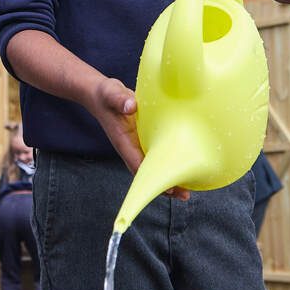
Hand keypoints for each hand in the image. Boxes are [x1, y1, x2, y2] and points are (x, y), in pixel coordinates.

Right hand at [80, 75, 189, 200]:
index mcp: (123, 141)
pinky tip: (184, 162)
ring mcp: (138, 143)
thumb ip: (120, 99)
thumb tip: (130, 106)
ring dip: (169, 175)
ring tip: (188, 188)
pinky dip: (169, 159)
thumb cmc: (105, 96)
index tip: (167, 189)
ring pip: (154, 165)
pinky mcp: (145, 136)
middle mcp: (131, 146)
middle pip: (148, 172)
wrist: (100, 93)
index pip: (138, 164)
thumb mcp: (111, 94)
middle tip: (184, 195)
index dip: (152, 179)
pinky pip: (157, 152)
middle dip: (164, 185)